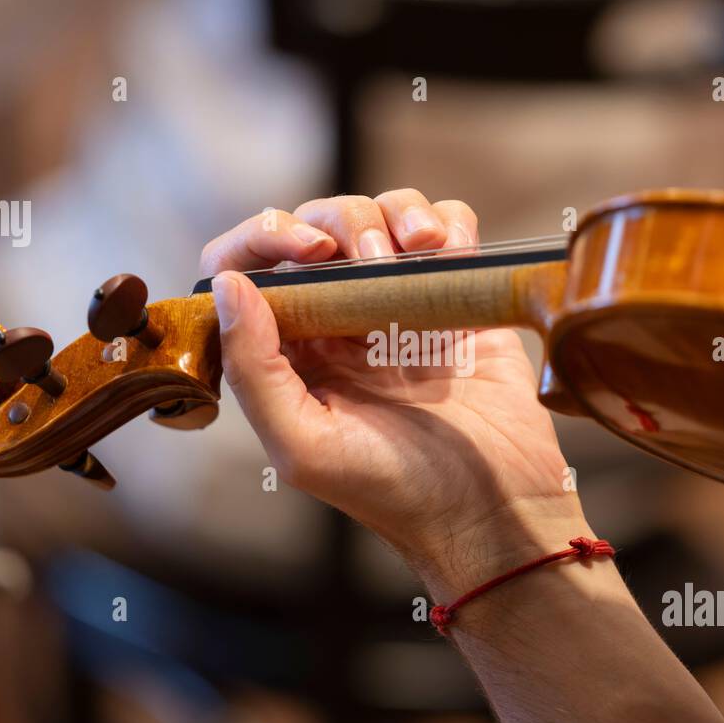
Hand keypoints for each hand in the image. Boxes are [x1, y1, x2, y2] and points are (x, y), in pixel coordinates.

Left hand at [199, 190, 590, 597]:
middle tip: (374, 259)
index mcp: (290, 352)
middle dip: (342, 223)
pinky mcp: (459, 300)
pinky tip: (454, 256)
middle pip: (318, 225)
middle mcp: (338, 322)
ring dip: (399, 213)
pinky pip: (447, 230)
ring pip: (382, 214)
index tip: (308, 248)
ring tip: (424, 248)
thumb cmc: (396, 493)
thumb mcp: (304, 446)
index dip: (263, 237)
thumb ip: (256, 369)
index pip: (248, 267)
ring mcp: (401, 306)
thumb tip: (229, 284)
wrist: (494, 509)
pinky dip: (450, 225)